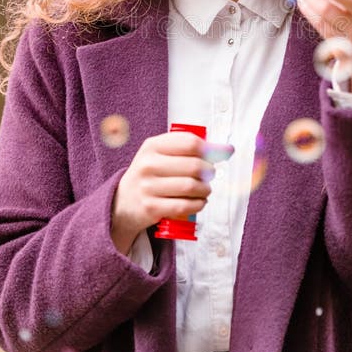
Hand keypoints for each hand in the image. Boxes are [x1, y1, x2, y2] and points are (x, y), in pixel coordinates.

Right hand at [110, 132, 212, 253]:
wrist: (123, 202)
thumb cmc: (151, 174)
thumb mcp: (161, 154)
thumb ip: (189, 148)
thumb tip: (227, 149)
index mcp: (152, 146)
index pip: (190, 143)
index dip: (209, 150)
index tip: (217, 155)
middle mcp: (148, 164)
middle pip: (193, 166)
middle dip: (209, 172)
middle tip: (210, 175)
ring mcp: (147, 187)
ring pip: (190, 187)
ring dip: (205, 189)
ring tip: (205, 189)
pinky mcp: (151, 207)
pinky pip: (184, 206)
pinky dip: (198, 205)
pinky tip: (199, 202)